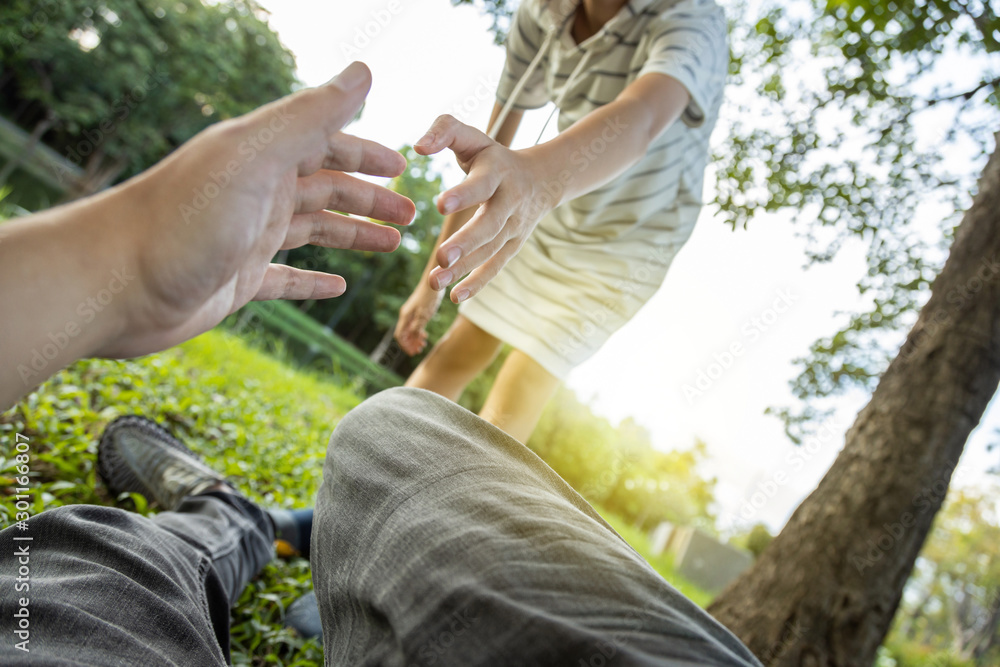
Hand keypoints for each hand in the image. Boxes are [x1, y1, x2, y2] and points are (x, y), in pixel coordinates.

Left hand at [100, 62, 415, 357]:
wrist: (113, 284)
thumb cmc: (182, 218)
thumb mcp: (254, 158)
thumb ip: (310, 116)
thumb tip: (364, 72)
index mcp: (261, 157)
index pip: (324, 144)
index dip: (365, 153)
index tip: (405, 166)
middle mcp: (256, 194)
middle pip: (325, 189)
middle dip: (369, 198)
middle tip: (411, 216)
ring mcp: (247, 239)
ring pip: (313, 232)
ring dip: (353, 236)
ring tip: (392, 247)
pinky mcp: (236, 282)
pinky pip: (286, 279)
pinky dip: (314, 282)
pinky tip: (339, 287)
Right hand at [395, 283, 444, 355]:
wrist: (433, 283)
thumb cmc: (428, 297)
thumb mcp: (424, 314)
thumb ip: (417, 326)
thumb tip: (411, 337)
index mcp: (405, 316)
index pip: (400, 335)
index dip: (405, 346)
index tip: (412, 352)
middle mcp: (406, 315)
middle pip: (404, 334)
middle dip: (410, 344)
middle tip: (419, 350)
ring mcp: (411, 313)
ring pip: (409, 330)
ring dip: (414, 339)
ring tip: (423, 344)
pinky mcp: (417, 311)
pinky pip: (414, 325)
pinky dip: (418, 332)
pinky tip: (425, 335)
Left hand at [413, 115, 548, 303]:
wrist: (541, 180)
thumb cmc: (492, 156)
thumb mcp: (473, 136)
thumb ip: (444, 130)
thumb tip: (418, 146)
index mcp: (498, 172)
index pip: (481, 184)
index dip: (463, 194)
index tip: (440, 204)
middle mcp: (509, 202)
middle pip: (489, 225)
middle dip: (466, 242)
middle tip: (441, 256)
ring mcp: (513, 228)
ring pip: (490, 251)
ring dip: (464, 268)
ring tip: (435, 281)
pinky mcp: (511, 246)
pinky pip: (495, 267)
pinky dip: (477, 284)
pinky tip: (455, 297)